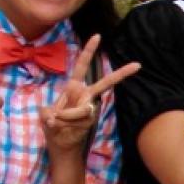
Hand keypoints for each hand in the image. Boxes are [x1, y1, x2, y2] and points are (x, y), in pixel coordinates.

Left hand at [40, 34, 141, 156]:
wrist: (61, 147)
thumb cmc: (52, 128)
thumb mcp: (44, 117)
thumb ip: (49, 114)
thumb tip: (56, 116)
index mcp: (72, 88)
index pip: (80, 66)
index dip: (88, 51)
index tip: (97, 36)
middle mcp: (84, 95)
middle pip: (104, 83)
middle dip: (120, 74)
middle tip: (138, 65)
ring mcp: (90, 108)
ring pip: (81, 108)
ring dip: (66, 117)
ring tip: (58, 124)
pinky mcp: (92, 119)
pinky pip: (80, 118)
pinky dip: (69, 123)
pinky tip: (67, 129)